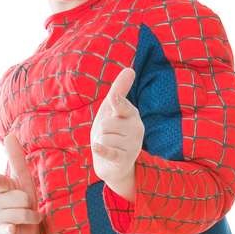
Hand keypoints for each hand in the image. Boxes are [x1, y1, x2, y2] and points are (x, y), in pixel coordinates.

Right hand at [0, 132, 42, 233]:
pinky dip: (11, 230)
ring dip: (32, 217)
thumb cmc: (23, 202)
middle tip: (26, 208)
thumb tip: (9, 135)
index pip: (0, 182)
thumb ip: (16, 159)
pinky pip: (10, 228)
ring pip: (24, 213)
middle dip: (30, 204)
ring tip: (27, 219)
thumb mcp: (22, 180)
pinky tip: (11, 229)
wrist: (23, 231)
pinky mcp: (0, 231)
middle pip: (22, 198)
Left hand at [90, 67, 142, 189]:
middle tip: (108, 137)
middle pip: (105, 123)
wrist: (112, 164)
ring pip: (103, 137)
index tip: (113, 99)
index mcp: (133, 114)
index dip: (113, 102)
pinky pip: (109, 150)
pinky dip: (101, 149)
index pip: (119, 102)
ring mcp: (133, 145)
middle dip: (101, 131)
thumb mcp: (112, 110)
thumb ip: (119, 91)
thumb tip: (130, 69)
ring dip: (101, 143)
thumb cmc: (112, 132)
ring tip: (109, 147)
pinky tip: (97, 146)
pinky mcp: (124, 159)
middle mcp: (137, 129)